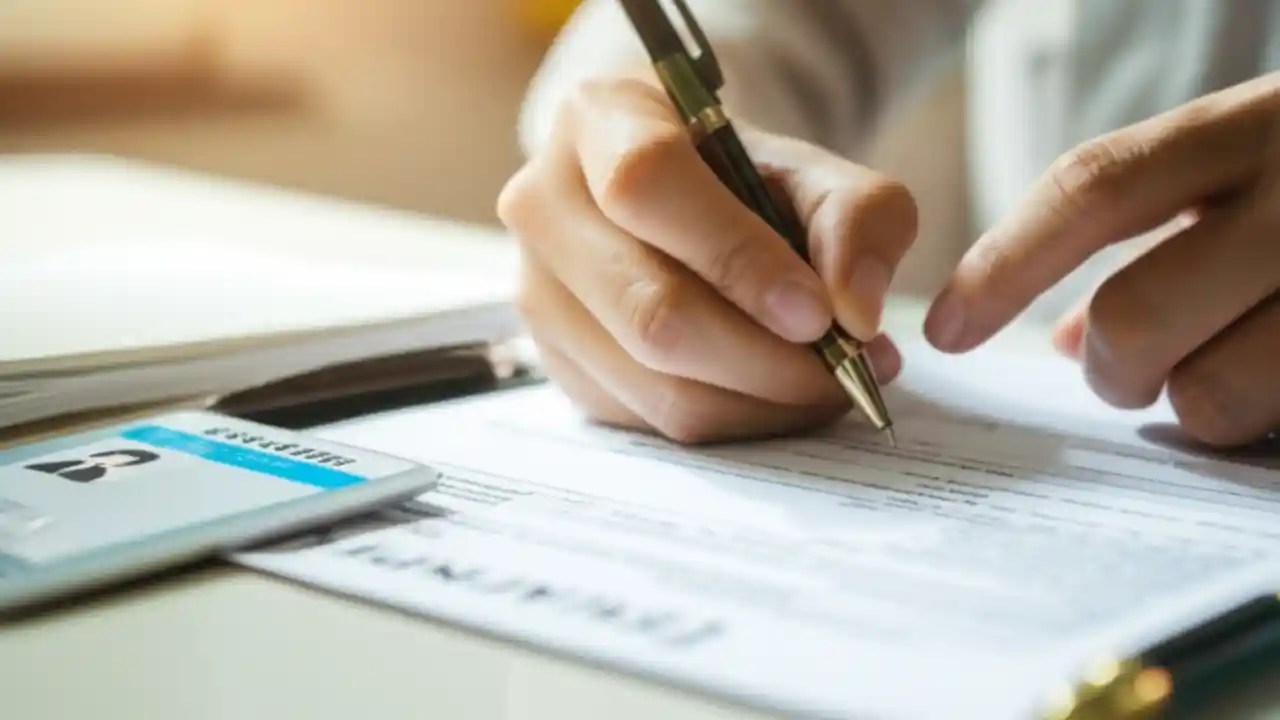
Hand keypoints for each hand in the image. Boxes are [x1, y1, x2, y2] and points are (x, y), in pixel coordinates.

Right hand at [499, 77, 916, 442]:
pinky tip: (775, 393)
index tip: (818, 313)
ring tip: (828, 382)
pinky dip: (733, 420)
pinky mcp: (556, 363)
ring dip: (762, 402)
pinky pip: (653, 420)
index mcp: (597, 121)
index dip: (737, 257)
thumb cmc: (734, 176)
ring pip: (656, 384)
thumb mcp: (809, 166)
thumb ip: (856, 216)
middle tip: (849, 366)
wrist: (665, 198)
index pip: (646, 186)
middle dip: (768, 359)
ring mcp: (536, 294)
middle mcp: (543, 207)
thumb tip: (855, 312)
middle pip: (652, 312)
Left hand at [925, 72, 1279, 446]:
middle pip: (1138, 318)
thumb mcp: (1255, 169)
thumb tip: (1069, 335)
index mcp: (1256, 126)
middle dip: (1112, 367)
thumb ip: (1157, 232)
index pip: (1094, 188)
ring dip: (1198, 408)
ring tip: (1233, 374)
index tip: (943, 330)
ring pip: (1212, 400)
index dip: (1003, 265)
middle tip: (1128, 365)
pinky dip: (1266, 427)